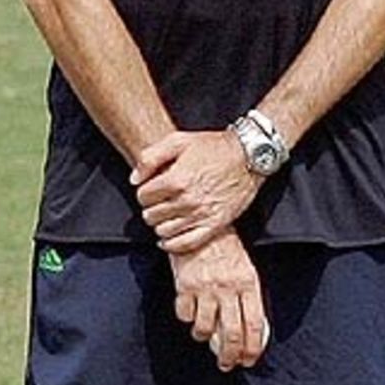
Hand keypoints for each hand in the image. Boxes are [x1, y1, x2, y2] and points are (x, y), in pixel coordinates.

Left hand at [131, 129, 259, 251]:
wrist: (250, 156)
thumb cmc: (215, 147)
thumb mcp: (179, 140)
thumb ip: (150, 157)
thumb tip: (134, 179)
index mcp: (176, 180)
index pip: (143, 196)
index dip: (144, 192)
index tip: (152, 189)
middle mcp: (187, 200)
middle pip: (151, 215)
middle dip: (151, 208)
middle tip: (159, 201)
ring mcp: (202, 215)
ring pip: (164, 231)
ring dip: (160, 224)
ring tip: (166, 215)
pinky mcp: (215, 225)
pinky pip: (185, 244)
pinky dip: (172, 244)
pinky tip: (168, 238)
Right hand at [170, 230, 267, 368]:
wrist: (202, 227)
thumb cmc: (228, 251)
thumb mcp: (247, 272)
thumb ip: (249, 299)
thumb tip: (251, 333)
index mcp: (248, 284)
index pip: (253, 325)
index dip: (252, 349)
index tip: (249, 361)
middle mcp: (228, 288)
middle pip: (230, 333)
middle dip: (229, 356)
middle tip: (227, 365)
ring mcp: (205, 287)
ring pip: (204, 329)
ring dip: (204, 338)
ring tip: (205, 336)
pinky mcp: (184, 286)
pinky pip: (184, 315)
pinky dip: (188, 320)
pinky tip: (192, 315)